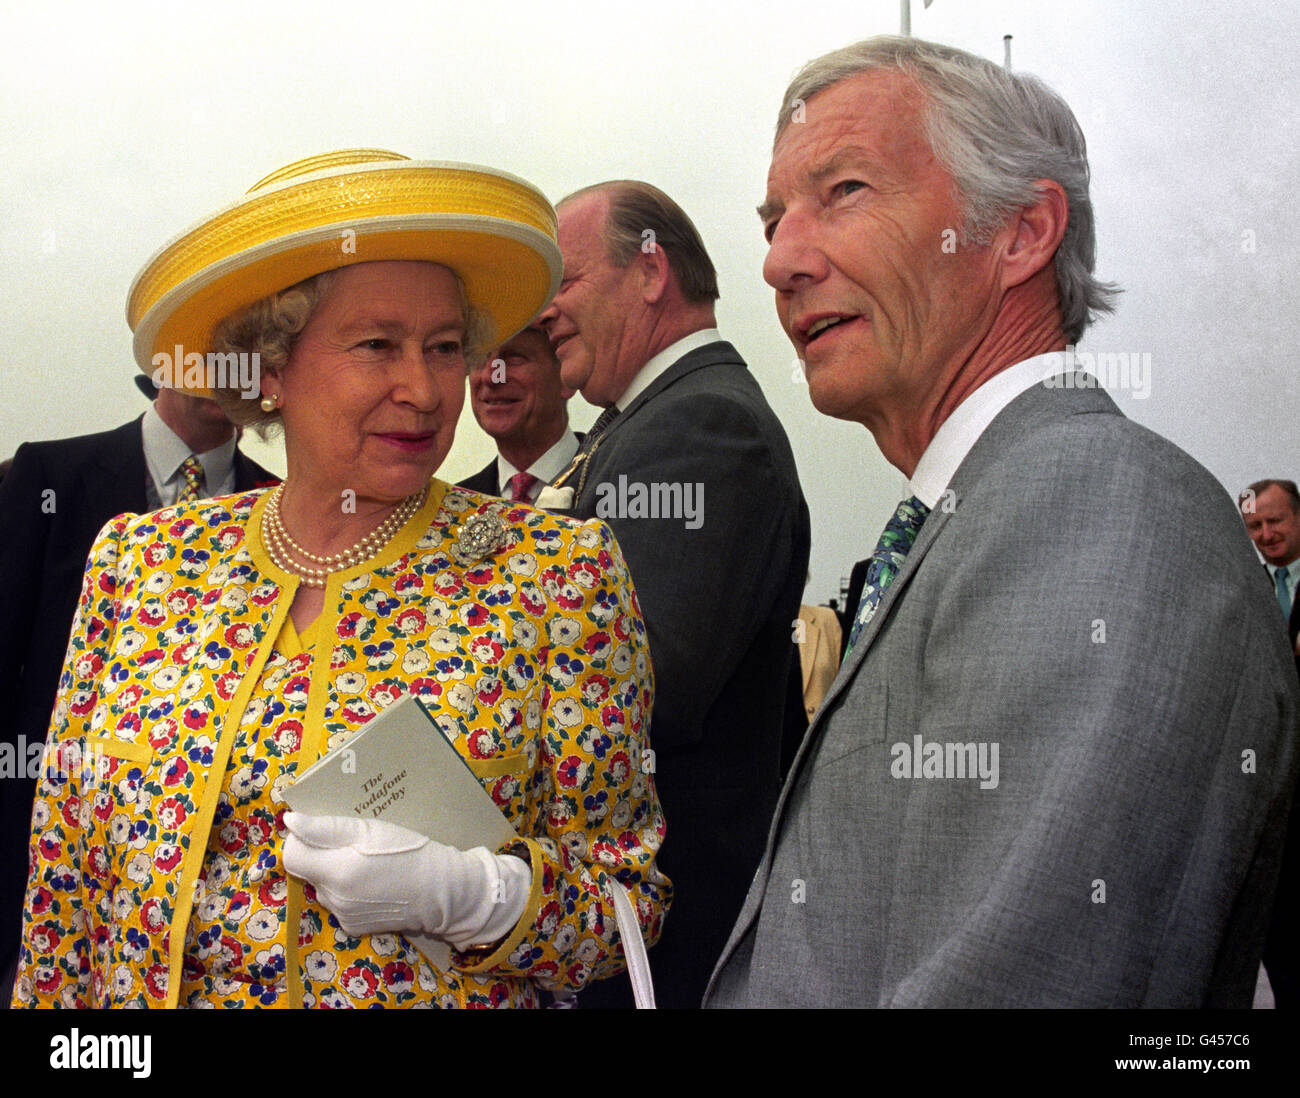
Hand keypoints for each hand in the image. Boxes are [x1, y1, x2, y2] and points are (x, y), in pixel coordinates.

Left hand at [282, 813, 531, 950]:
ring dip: (336, 873)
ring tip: (369, 864)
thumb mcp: (369, 830)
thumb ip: (325, 828)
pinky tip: (374, 884)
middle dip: (324, 855)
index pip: (292, 855)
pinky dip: (349, 892)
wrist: (441, 891)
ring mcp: (342, 916)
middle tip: (355, 845)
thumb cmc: (408, 852)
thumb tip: (290, 821)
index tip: (324, 831)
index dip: (303, 839)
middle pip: (309, 870)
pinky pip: (339, 902)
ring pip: (324, 886)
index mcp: (334, 871)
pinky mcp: (353, 927)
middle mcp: (332, 899)